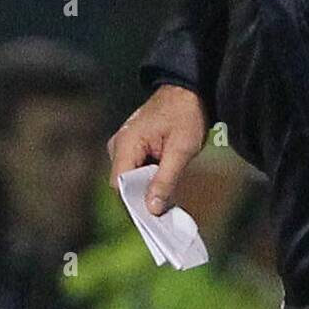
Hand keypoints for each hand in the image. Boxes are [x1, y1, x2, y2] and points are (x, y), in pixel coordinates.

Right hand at [106, 84, 209, 214]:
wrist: (189, 89)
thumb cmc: (186, 114)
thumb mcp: (181, 149)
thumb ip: (165, 179)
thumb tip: (151, 209)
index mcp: (126, 144)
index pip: (120, 186)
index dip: (134, 204)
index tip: (153, 219)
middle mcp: (119, 145)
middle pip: (124, 185)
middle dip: (142, 200)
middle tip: (164, 214)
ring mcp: (124, 145)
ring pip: (130, 180)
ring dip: (147, 190)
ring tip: (167, 202)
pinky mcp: (133, 147)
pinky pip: (136, 170)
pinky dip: (149, 180)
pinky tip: (164, 188)